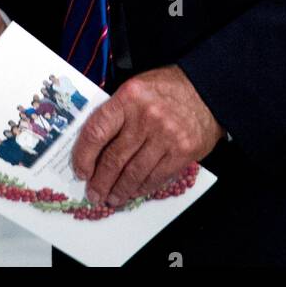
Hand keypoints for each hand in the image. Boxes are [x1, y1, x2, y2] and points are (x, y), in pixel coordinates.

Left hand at [71, 65, 225, 207]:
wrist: (205, 90)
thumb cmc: (166, 89)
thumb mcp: (136, 88)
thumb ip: (116, 112)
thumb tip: (92, 145)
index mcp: (128, 97)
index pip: (97, 131)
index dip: (84, 155)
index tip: (80, 170)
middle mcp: (145, 117)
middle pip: (115, 157)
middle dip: (100, 180)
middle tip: (94, 192)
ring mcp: (165, 136)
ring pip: (134, 172)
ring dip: (119, 190)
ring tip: (111, 197)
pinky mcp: (181, 152)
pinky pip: (155, 177)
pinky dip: (142, 188)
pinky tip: (133, 192)